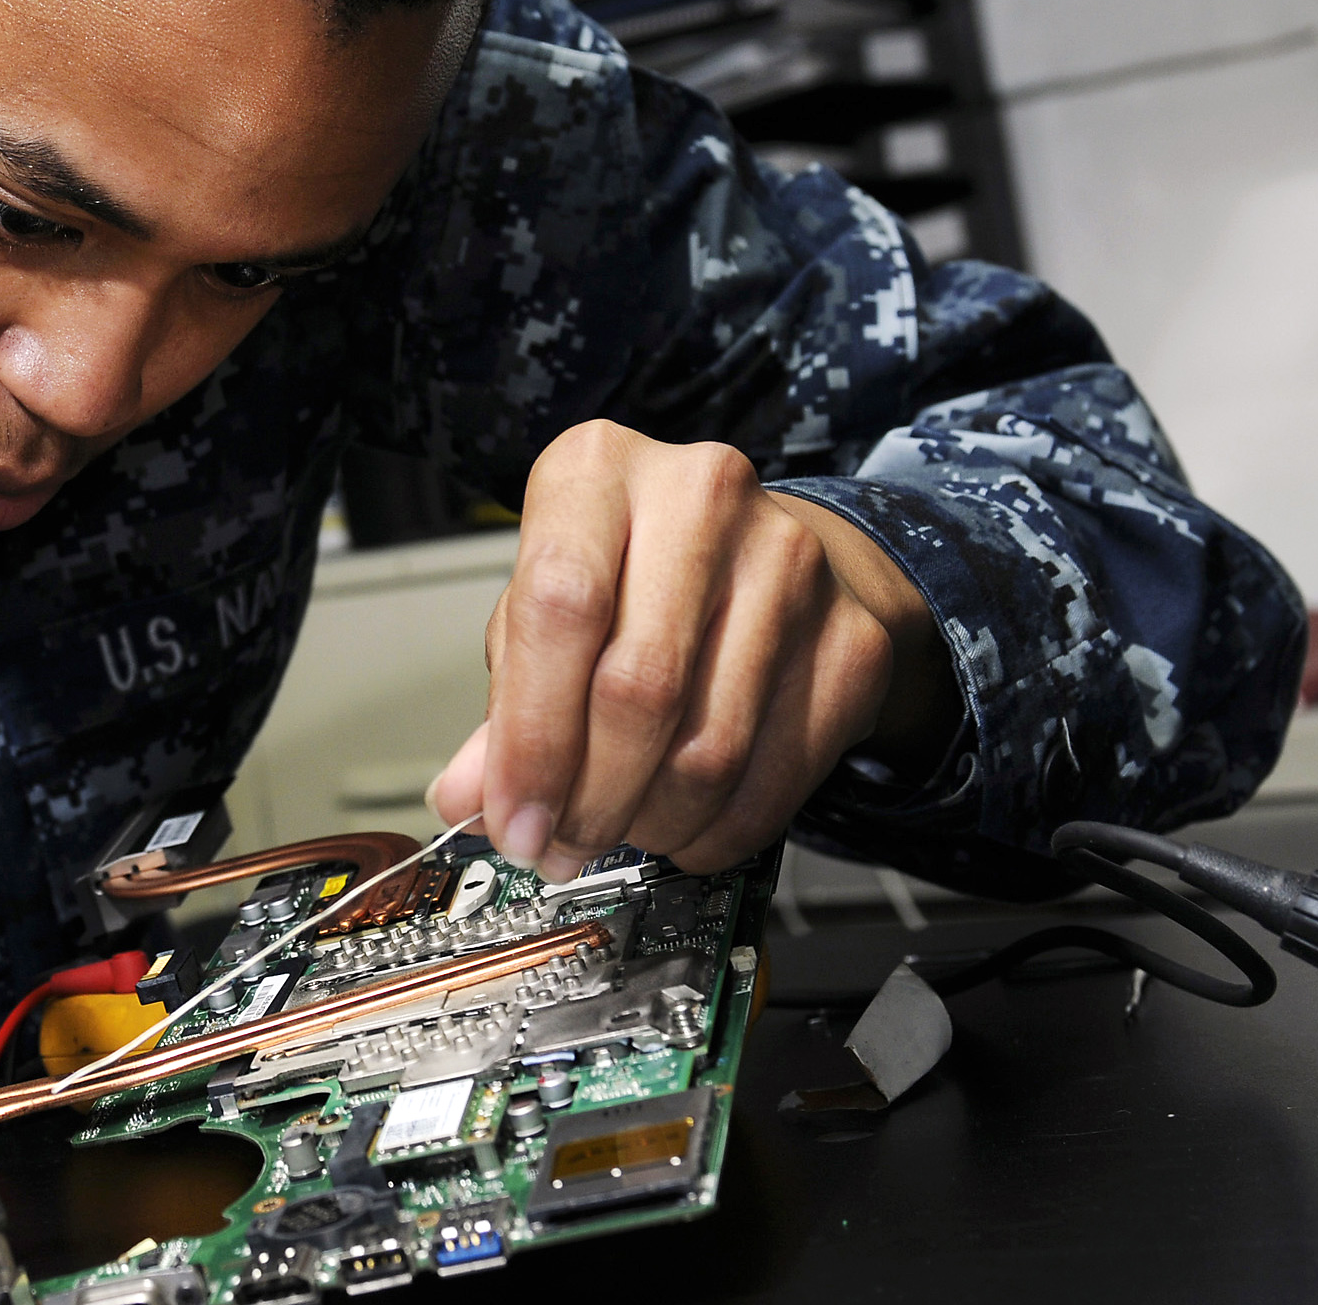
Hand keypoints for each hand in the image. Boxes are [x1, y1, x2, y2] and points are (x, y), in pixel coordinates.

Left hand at [427, 421, 955, 879]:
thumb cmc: (634, 575)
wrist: (768, 550)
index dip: (530, 737)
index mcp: (597, 471)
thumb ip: (507, 700)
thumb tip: (465, 799)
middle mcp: (701, 497)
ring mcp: (791, 564)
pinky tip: (681, 826)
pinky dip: (714, 832)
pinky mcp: (852, 639)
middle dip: (587, 799)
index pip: (559, 607)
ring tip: (616, 830)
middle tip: (559, 846)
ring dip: (648, 822)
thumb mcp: (547, 606)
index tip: (513, 820)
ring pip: (708, 750)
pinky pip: (774, 781)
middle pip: (638, 689)